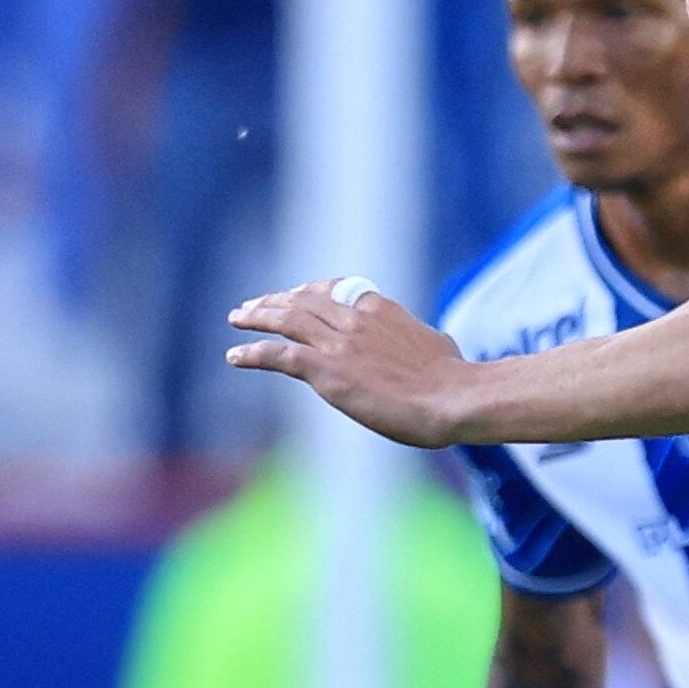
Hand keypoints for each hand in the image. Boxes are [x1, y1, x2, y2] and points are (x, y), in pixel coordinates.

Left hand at [226, 277, 472, 447]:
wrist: (452, 397)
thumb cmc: (453, 379)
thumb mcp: (436, 344)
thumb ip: (416, 338)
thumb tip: (426, 344)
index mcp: (379, 308)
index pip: (334, 290)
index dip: (307, 291)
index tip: (293, 294)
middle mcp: (353, 318)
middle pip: (302, 300)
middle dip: (274, 300)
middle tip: (253, 305)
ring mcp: (338, 342)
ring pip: (285, 320)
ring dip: (257, 317)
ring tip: (238, 319)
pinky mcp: (326, 370)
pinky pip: (278, 355)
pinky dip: (253, 353)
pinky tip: (235, 356)